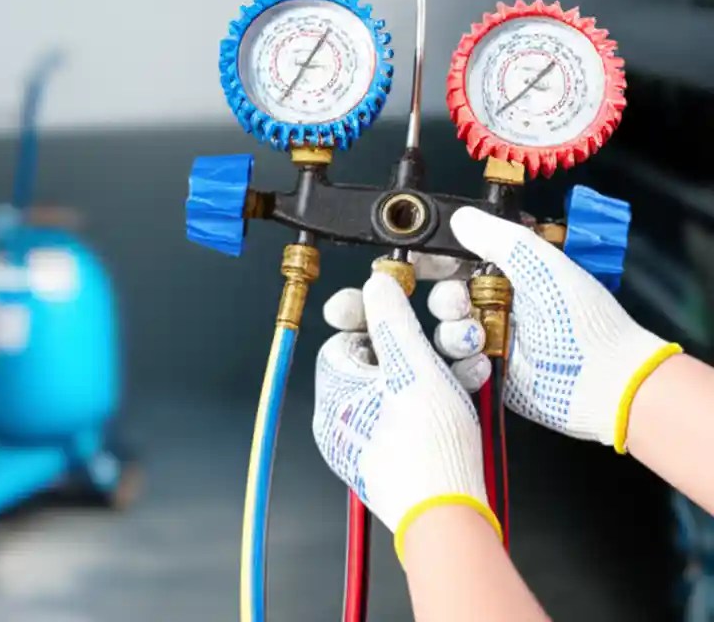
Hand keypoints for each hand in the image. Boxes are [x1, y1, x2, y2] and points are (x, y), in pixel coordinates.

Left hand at [313, 273, 499, 558]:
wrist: (449, 516)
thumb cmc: (427, 449)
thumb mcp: (413, 366)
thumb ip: (393, 321)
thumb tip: (375, 286)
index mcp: (334, 397)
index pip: (344, 340)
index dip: (374, 319)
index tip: (397, 305)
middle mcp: (343, 423)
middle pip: (378, 363)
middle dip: (417, 345)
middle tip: (444, 339)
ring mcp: (368, 444)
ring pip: (401, 389)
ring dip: (437, 369)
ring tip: (466, 362)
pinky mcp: (395, 461)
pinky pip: (412, 416)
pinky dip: (437, 399)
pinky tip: (468, 388)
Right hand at [432, 208, 680, 450]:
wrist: (604, 382)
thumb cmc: (581, 320)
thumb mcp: (544, 267)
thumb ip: (500, 239)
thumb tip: (460, 217)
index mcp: (514, 274)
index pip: (463, 259)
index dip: (440, 259)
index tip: (420, 261)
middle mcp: (500, 306)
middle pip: (446, 296)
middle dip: (445, 300)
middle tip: (459, 305)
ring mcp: (494, 342)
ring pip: (448, 332)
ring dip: (455, 334)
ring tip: (479, 340)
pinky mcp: (491, 375)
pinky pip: (457, 368)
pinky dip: (464, 366)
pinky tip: (485, 365)